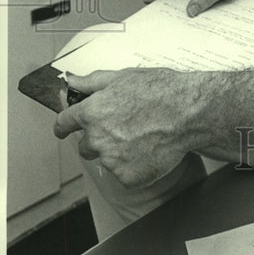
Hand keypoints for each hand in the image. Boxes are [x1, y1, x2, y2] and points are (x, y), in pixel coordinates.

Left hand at [53, 68, 201, 187]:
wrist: (189, 113)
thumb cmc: (162, 91)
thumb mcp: (124, 77)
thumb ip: (92, 82)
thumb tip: (72, 82)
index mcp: (92, 112)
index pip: (65, 123)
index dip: (64, 125)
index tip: (64, 129)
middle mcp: (97, 138)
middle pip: (86, 145)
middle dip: (99, 138)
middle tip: (124, 128)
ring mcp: (112, 160)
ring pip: (108, 160)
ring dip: (119, 152)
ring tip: (145, 136)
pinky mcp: (128, 177)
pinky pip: (125, 175)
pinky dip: (136, 167)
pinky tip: (151, 150)